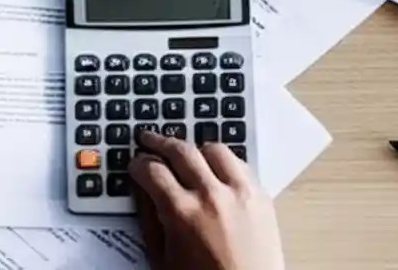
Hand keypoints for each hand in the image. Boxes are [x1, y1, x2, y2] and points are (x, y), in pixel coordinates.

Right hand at [129, 131, 284, 269]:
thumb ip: (150, 220)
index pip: (152, 171)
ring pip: (213, 149)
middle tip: (149, 139)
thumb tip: (141, 191)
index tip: (136, 163)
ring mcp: (240, 192)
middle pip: (180, 151)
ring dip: (194, 148)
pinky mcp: (261, 195)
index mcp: (182, 214)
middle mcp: (212, 196)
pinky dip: (223, 160)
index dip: (139, 163)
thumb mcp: (163, 259)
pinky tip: (214, 166)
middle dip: (159, 142)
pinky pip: (240, 163)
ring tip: (183, 152)